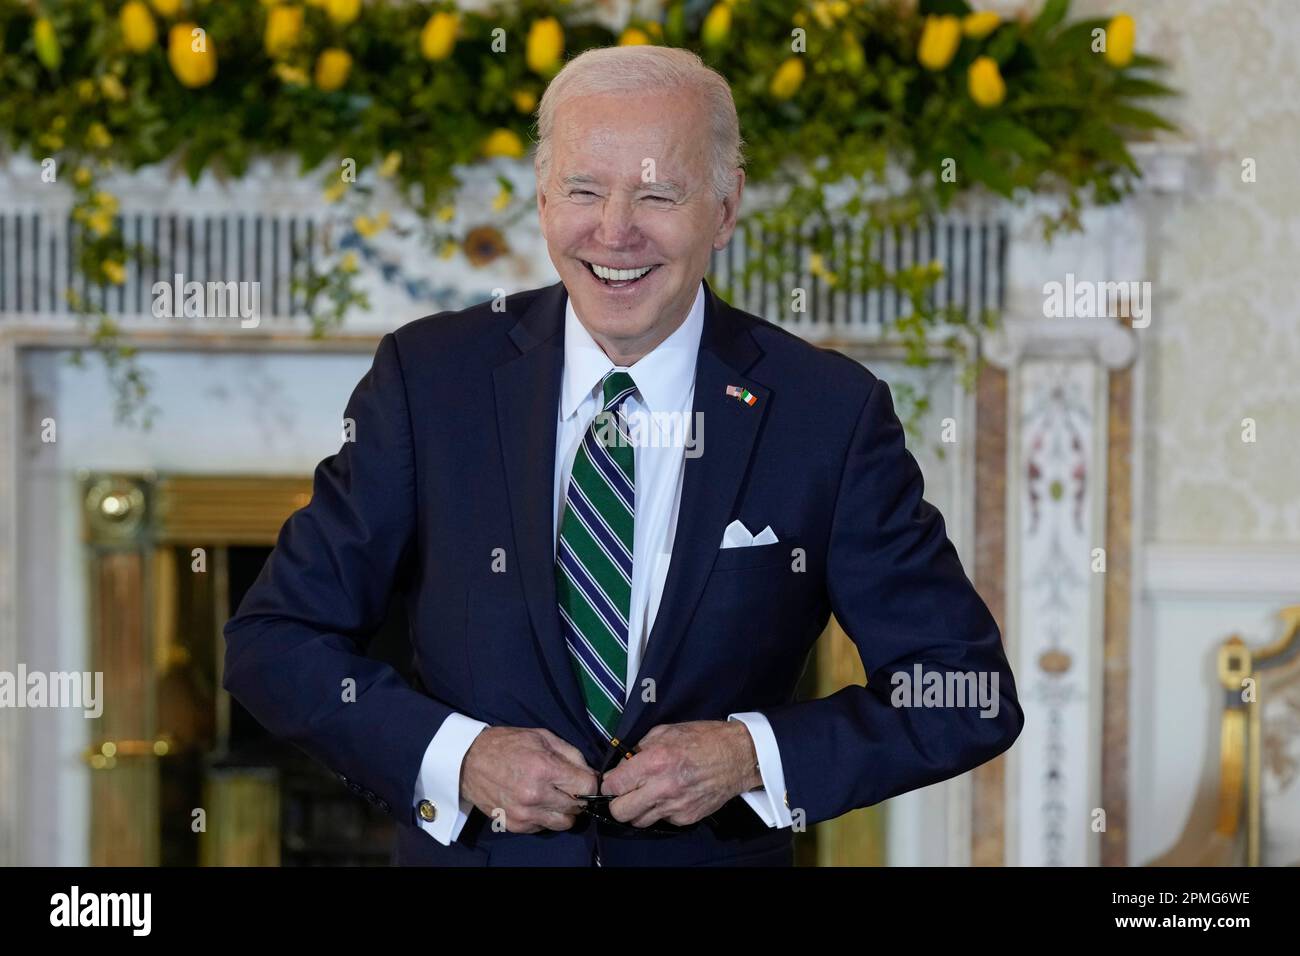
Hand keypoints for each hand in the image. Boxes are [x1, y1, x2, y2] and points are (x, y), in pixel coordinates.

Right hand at [460, 726, 597, 833]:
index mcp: (544, 769)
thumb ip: (571, 755)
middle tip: (568, 787)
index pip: (586, 787)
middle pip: (577, 807)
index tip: (584, 779)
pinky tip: (536, 803)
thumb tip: (590, 774)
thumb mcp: (542, 737)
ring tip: (553, 797)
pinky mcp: (515, 825)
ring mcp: (524, 813)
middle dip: (578, 797)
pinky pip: (543, 828)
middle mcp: (535, 795)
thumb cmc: (507, 745)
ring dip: (564, 811)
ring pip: (563, 823)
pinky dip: (545, 817)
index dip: (590, 782)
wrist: (468, 761)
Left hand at [601, 720, 760, 827]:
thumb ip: (641, 748)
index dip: (610, 782)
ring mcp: (675, 807)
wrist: (739, 756)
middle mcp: (663, 788)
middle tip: (626, 791)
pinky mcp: (687, 818)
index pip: (614, 785)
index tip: (614, 779)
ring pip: (638, 821)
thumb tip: (624, 763)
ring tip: (648, 794)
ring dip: (638, 810)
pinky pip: (662, 821)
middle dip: (618, 802)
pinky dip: (661, 811)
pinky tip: (671, 796)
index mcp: (655, 761)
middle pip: (620, 811)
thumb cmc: (703, 738)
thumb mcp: (667, 731)